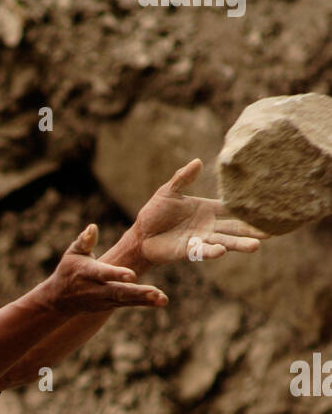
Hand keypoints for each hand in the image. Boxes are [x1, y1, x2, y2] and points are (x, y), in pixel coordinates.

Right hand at [43, 224, 167, 317]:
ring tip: (162, 298)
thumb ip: (84, 240)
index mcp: (87, 273)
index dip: (116, 274)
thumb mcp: (72, 253)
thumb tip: (93, 227)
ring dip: (145, 299)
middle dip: (137, 293)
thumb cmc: (68, 270)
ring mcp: (103, 300)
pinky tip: (160, 300)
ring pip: (126, 300)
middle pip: (118, 292)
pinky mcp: (110, 306)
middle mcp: (96, 289)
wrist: (59, 300)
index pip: (103, 273)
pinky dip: (144, 303)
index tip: (131, 275)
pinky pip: (129, 304)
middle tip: (155, 292)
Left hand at [134, 159, 268, 264]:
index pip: (232, 209)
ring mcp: (200, 239)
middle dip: (252, 230)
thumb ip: (183, 178)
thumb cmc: (155, 212)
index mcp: (208, 209)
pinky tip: (222, 250)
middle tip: (272, 231)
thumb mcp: (169, 191)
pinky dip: (212, 251)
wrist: (141, 234)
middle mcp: (209, 226)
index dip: (248, 209)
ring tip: (256, 246)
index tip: (267, 208)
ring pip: (224, 242)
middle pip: (235, 228)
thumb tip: (197, 161)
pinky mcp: (188, 251)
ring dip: (239, 244)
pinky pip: (202, 251)